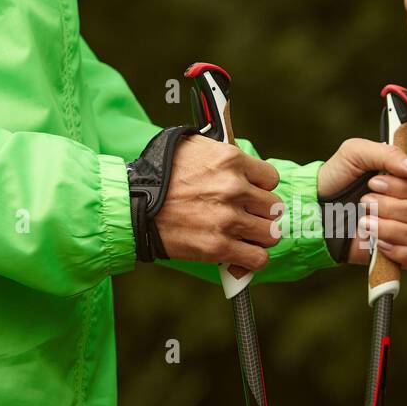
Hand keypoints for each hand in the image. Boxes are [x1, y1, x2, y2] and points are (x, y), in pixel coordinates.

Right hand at [153, 136, 281, 270]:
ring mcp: (228, 219)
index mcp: (231, 160)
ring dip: (260, 236)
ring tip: (245, 236)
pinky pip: (257, 258)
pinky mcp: (218, 246)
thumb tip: (242, 160)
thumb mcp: (193, 147)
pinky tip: (242, 254)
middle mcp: (234, 188)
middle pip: (274, 207)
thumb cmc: (159, 174)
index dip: (261, 188)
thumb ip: (223, 151)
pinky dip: (252, 259)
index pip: (271, 178)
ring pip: (271, 233)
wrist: (132, 204)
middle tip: (247, 217)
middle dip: (262, 213)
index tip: (250, 194)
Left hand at [318, 139, 406, 270]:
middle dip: (392, 207)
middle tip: (363, 202)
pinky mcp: (396, 255)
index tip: (373, 183)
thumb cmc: (337, 178)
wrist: (315, 209)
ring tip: (363, 222)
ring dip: (390, 228)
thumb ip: (388, 154)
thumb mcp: (356, 153)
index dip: (405, 186)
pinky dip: (400, 252)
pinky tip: (378, 243)